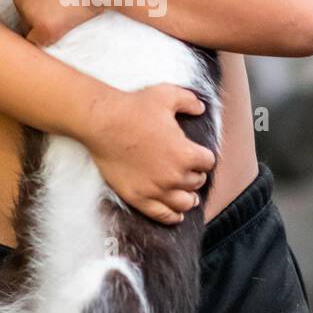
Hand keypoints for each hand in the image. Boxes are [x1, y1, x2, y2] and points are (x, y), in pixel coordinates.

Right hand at [81, 84, 215, 224]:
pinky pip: (162, 215)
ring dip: (188, 198)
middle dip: (196, 175)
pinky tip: (177, 215)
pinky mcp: (138, 198)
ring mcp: (156, 190)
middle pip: (197, 182)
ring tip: (188, 195)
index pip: (208, 162)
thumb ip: (190, 101)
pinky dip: (173, 216)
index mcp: (186, 153)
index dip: (205, 157)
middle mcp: (174, 176)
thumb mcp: (168, 95)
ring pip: (184, 203)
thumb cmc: (135, 108)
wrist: (103, 122)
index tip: (199, 154)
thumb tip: (201, 108)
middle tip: (190, 170)